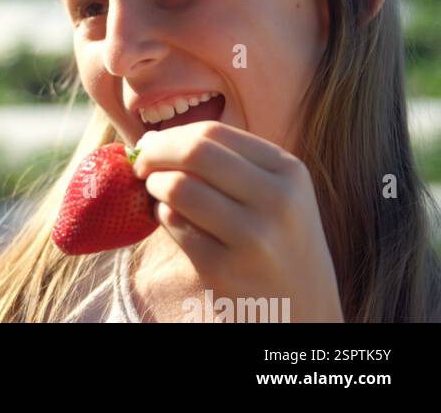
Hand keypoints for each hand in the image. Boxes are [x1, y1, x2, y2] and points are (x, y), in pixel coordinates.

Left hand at [132, 121, 342, 321]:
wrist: (301, 308)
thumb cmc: (274, 240)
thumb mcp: (272, 194)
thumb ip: (224, 163)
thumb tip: (150, 140)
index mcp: (287, 171)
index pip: (213, 133)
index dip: (170, 136)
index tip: (149, 145)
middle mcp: (276, 200)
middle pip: (194, 152)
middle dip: (154, 153)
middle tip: (139, 165)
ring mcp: (252, 237)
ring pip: (178, 188)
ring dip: (153, 186)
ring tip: (155, 194)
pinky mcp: (224, 269)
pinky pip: (173, 225)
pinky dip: (160, 217)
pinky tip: (169, 221)